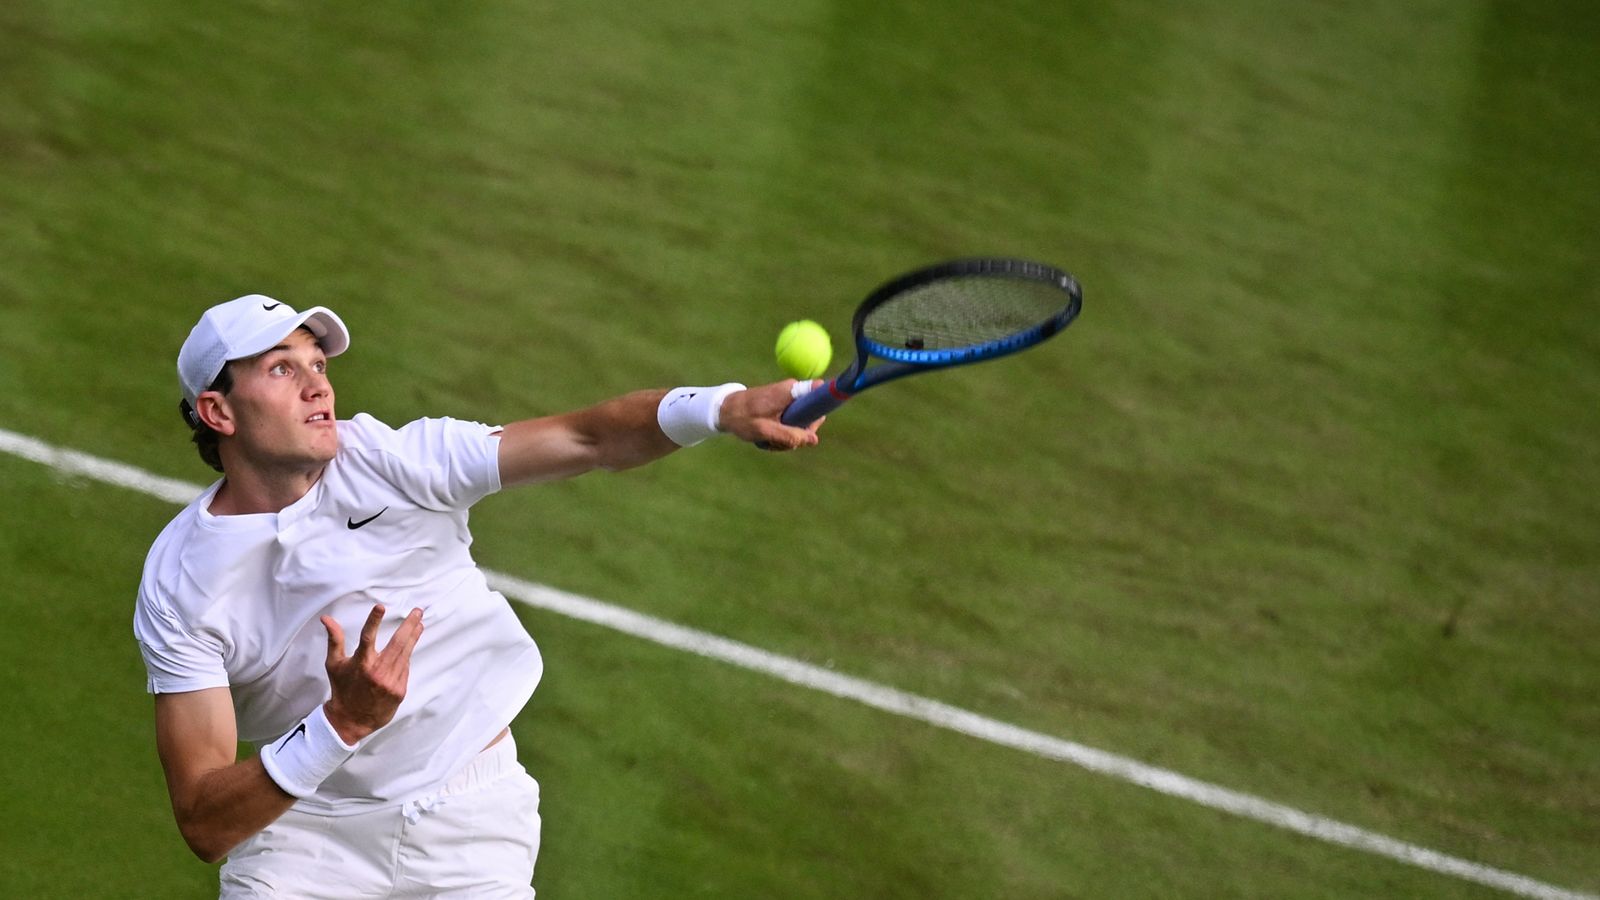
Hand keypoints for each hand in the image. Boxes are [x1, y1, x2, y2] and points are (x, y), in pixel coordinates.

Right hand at [320, 604, 422, 744]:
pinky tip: (407, 650)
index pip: (367, 637)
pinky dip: (405, 658)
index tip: (380, 607)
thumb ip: (334, 639)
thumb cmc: (342, 688)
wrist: (352, 720)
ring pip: (405, 654)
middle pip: (398, 643)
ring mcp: (390, 682)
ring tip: (419, 624)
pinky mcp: (399, 691)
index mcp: (360, 663)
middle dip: (409, 625)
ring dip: (413, 637)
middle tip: (418, 611)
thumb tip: (326, 618)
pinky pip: (405, 669)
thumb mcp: (334, 664)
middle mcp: (377, 672)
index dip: (374, 621)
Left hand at [719, 380, 824, 449]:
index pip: (820, 391)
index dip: (826, 405)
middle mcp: (793, 392)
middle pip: (813, 415)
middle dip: (801, 433)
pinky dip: (783, 435)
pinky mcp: (785, 406)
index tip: (815, 424)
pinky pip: (793, 423)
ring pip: (802, 423)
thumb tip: (813, 440)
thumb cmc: (742, 417)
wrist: (724, 410)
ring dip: (789, 437)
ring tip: (770, 441)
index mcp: (791, 391)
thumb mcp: (765, 430)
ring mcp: (790, 400)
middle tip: (782, 443)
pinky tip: (769, 439)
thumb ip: (790, 436)